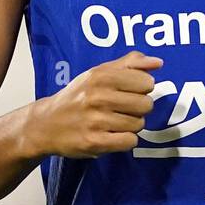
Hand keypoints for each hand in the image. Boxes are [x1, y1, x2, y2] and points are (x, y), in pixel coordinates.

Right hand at [32, 50, 161, 157]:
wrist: (46, 124)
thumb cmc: (78, 96)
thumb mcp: (99, 73)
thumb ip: (130, 64)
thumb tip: (158, 63)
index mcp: (101, 76)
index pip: (146, 82)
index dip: (142, 88)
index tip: (129, 91)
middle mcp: (98, 97)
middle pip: (146, 104)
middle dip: (138, 108)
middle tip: (122, 109)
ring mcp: (95, 120)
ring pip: (139, 124)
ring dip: (131, 125)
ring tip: (114, 122)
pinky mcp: (94, 142)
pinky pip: (129, 142)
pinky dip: (125, 141)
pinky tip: (112, 135)